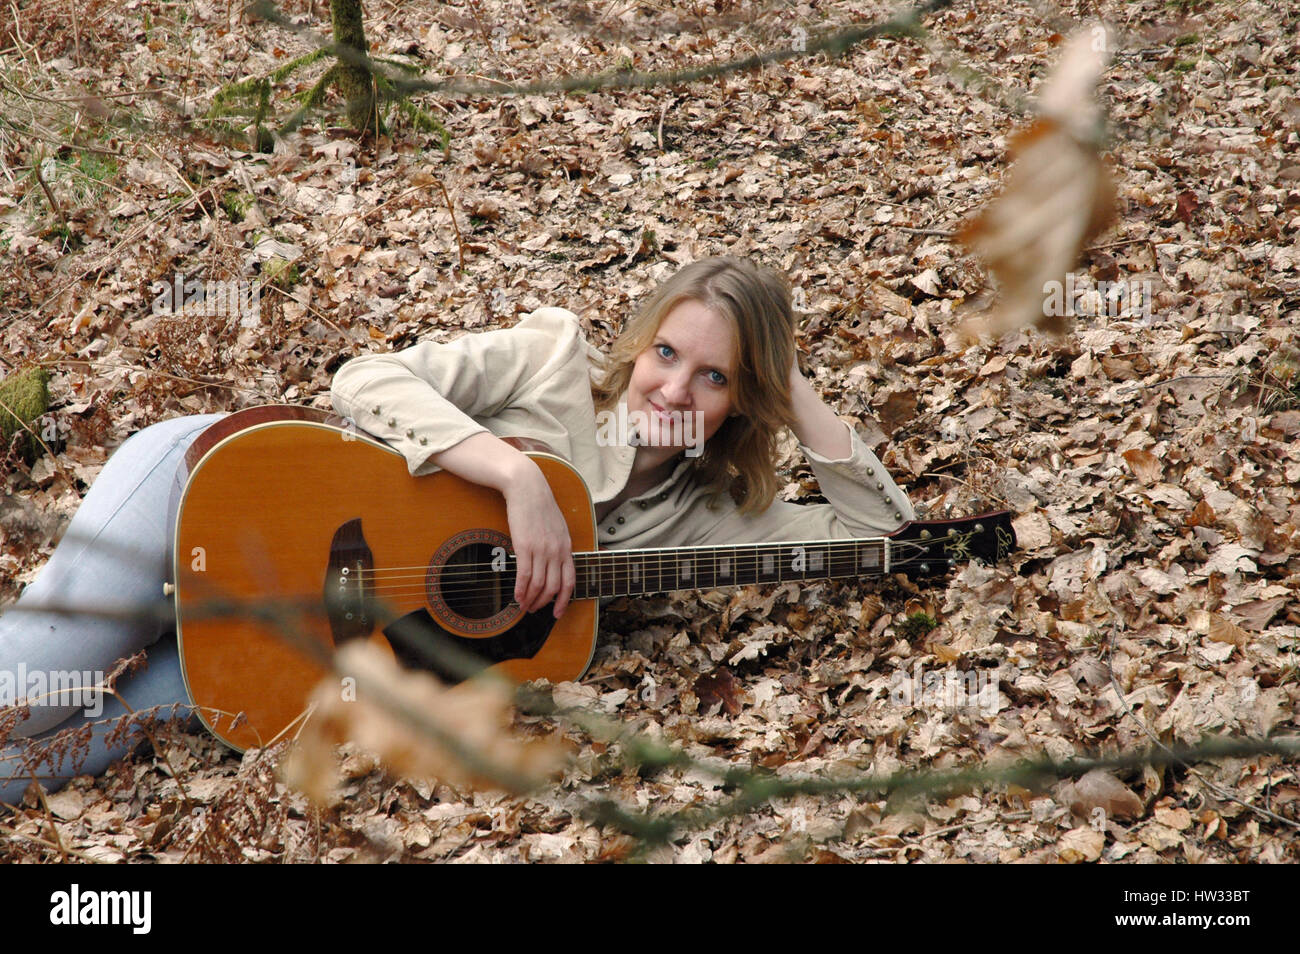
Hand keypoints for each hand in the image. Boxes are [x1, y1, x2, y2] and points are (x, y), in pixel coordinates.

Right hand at [501, 457, 574, 617]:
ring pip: (539, 585)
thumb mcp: (557, 527)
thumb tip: (554, 562)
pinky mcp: (525, 546)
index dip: (564, 600)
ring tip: (523, 606)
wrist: (528, 487)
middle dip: (544, 604)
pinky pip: (525, 575)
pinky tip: (516, 597)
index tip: (557, 612)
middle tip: (534, 611)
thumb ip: (558, 545)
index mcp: (566, 547)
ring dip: (530, 599)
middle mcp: (557, 551)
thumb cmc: (539, 505)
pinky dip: (521, 590)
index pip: (570, 580)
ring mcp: (542, 549)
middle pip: (554, 587)